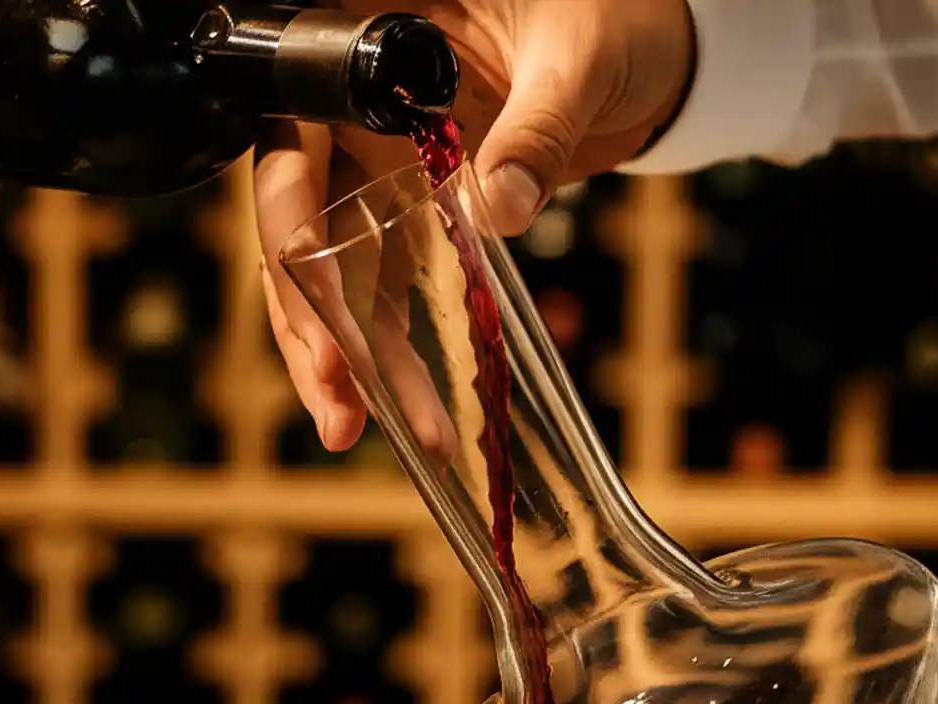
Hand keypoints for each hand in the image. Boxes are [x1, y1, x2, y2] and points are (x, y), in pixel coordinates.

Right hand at [256, 0, 694, 450]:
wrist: (649, 48)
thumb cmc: (606, 18)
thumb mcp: (575, 57)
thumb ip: (537, 126)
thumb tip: (499, 208)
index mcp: (366, 62)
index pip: (293, 146)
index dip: (288, 228)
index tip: (309, 295)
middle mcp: (357, 123)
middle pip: (298, 231)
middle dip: (309, 322)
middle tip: (335, 400)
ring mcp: (385, 177)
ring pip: (335, 276)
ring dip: (345, 355)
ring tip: (352, 429)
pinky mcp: (422, 220)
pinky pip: (390, 290)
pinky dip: (393, 349)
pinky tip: (403, 405)